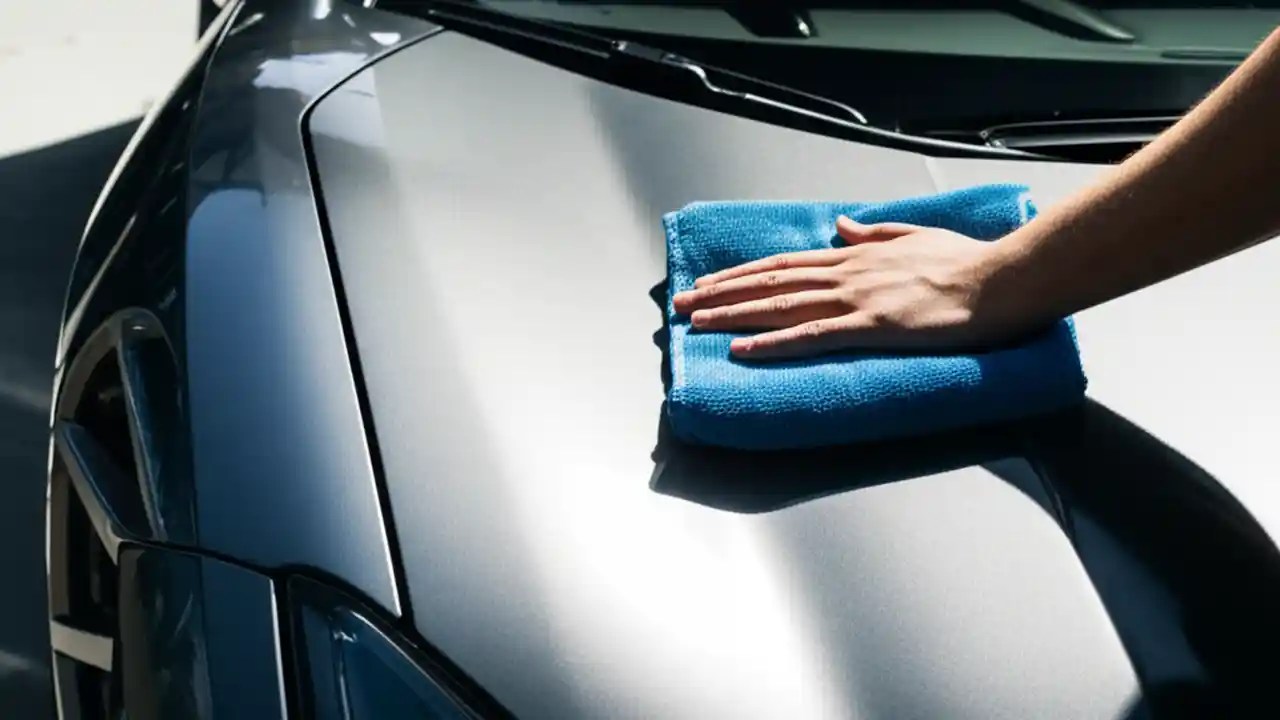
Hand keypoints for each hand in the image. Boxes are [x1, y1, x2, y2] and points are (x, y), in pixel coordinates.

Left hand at [671, 217, 1023, 358]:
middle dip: (720, 293)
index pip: (784, 264)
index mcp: (856, 256)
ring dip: (733, 314)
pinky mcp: (871, 326)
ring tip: (696, 324)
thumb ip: (875, 232)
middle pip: (770, 283)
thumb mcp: (914, 235)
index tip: (709, 281)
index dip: (741, 273)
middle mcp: (846, 274)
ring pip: (780, 306)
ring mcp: (856, 300)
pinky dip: (773, 341)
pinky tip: (743, 348)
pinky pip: (812, 336)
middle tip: (682, 304)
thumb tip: (843, 225)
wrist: (1000, 280)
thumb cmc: (966, 262)